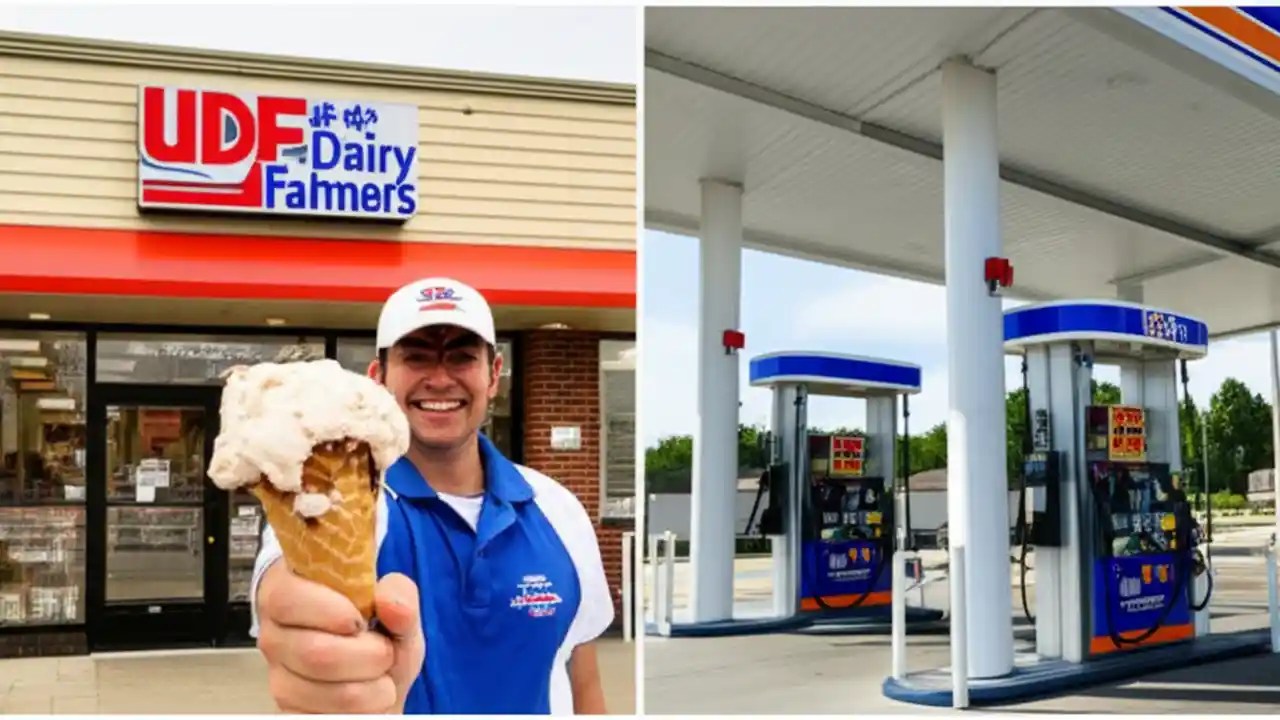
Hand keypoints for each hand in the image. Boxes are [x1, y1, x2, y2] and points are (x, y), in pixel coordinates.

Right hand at [256, 563, 424, 713]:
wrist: (381, 686)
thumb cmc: (380, 638)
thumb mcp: (398, 609)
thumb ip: (399, 596)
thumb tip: (390, 603)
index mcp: (289, 592)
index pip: (286, 600)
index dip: (329, 611)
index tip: (361, 620)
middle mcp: (274, 635)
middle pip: (315, 652)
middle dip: (371, 655)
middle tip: (385, 650)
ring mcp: (277, 678)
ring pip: (330, 692)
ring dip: (373, 686)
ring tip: (379, 673)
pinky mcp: (290, 712)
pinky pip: (331, 716)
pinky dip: (365, 709)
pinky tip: (367, 695)